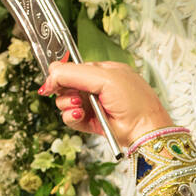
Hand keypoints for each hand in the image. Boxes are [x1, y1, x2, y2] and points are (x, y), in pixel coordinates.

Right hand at [39, 59, 173, 146]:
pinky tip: (80, 115)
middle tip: (75, 95)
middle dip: (65, 90)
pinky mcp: (90, 122)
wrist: (145, 129)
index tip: (54, 81)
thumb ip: (74, 72)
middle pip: (66, 84)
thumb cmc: (134, 101)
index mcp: (103, 71)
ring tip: (80, 106)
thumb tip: (51, 74)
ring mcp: (93, 105)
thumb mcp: (104, 77)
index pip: (73, 67)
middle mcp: (96, 87)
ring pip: (64, 101)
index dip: (61, 74)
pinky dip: (71, 117)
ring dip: (67, 104)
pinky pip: (70, 117)